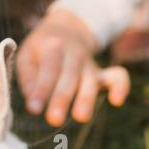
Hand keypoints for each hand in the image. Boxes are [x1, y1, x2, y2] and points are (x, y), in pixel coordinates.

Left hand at [17, 7, 130, 125]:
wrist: (67, 29)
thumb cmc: (41, 49)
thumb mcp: (27, 55)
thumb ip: (28, 77)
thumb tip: (33, 100)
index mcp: (53, 47)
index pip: (48, 69)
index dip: (41, 89)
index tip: (34, 109)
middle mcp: (74, 55)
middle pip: (69, 77)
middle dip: (62, 98)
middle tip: (54, 120)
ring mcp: (90, 65)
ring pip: (90, 81)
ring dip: (86, 99)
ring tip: (81, 117)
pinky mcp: (102, 75)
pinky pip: (117, 77)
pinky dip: (121, 86)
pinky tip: (117, 101)